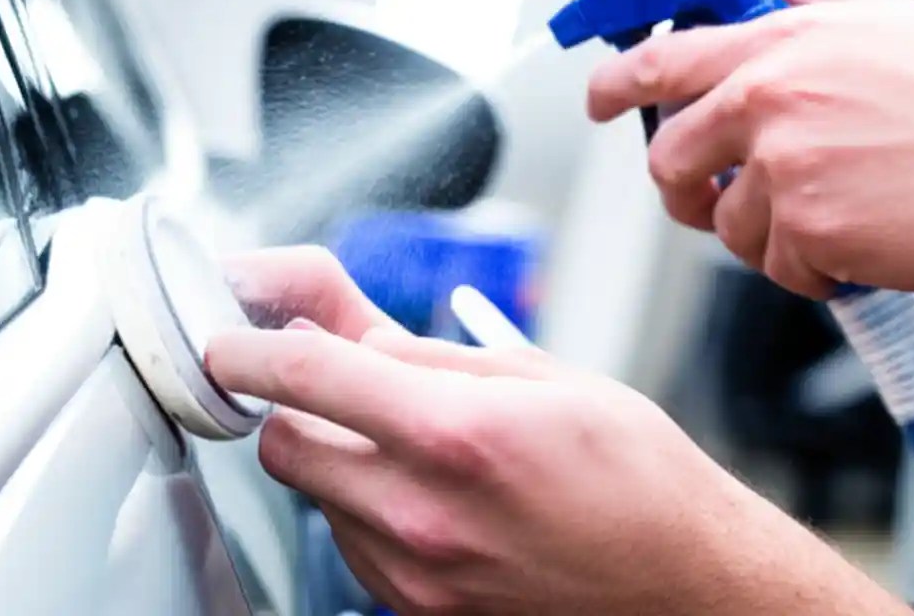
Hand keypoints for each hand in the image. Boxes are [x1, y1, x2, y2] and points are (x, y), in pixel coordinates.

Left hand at [210, 248, 909, 614]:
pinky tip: (429, 497)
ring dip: (337, 458)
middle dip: (294, 406)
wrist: (685, 585)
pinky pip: (352, 546)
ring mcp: (416, 576)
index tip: (228, 338)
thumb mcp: (540, 376)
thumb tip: (343, 326)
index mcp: (455, 432)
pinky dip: (365, 509)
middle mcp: (422, 513)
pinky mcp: (418, 613)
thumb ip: (423, 349)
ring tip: (417, 447)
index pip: (304, 376)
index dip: (249, 347)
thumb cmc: (636, 476)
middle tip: (338, 385)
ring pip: (316, 497)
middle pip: (285, 445)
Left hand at [588, 0, 913, 298]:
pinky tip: (854, 242)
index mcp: (776, 45)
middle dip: (685, 188)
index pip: (661, 62)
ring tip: (830, 212)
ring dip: (767, 232)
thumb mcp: (882, 18)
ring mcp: (784, 165)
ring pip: (724, 224)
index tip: (599, 100)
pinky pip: (774, 266)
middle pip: (668, 160)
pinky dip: (809, 267)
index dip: (614, 85)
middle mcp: (768, 99)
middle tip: (715, 196)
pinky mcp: (806, 226)